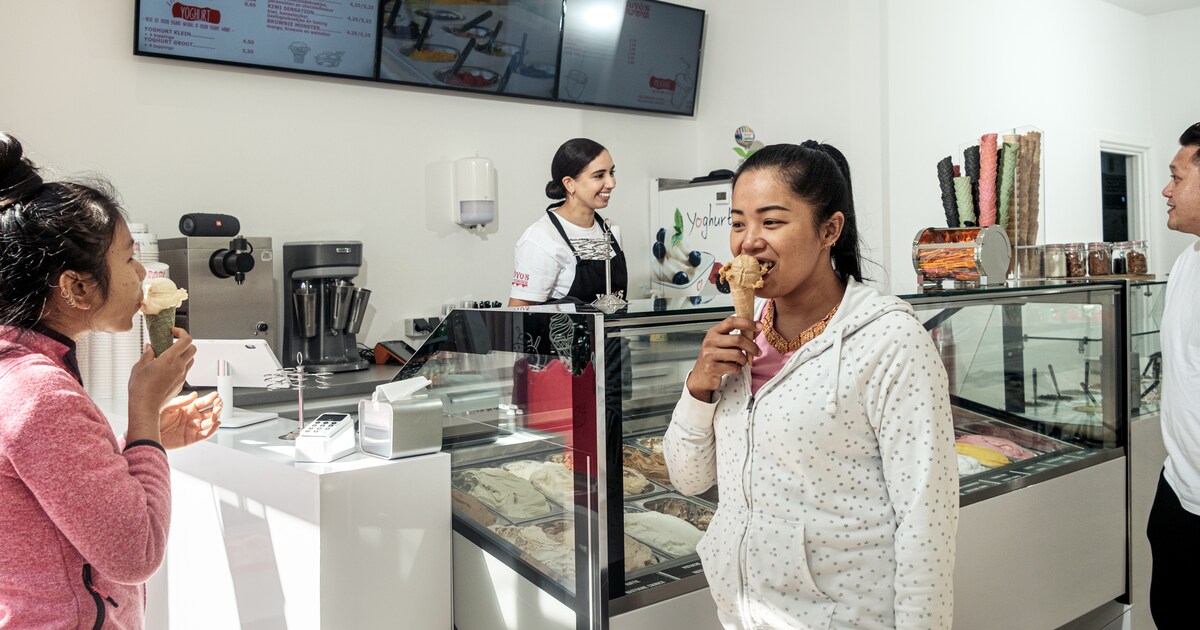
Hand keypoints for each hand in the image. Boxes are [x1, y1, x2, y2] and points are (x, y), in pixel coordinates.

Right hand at [127, 328, 196, 442]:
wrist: (146, 406)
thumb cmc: (140, 388)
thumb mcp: (139, 366)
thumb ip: (147, 354)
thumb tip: (150, 347)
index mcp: (170, 359)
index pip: (186, 340)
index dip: (182, 332)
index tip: (173, 331)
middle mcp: (179, 367)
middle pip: (193, 349)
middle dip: (185, 343)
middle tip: (173, 343)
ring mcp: (182, 376)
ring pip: (190, 360)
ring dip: (184, 355)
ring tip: (169, 356)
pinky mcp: (181, 385)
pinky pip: (185, 372)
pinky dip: (180, 367)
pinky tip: (167, 369)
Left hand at [159, 391, 221, 448]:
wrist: (147, 433)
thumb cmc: (154, 419)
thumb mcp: (167, 406)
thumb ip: (181, 401)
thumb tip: (194, 395)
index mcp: (187, 409)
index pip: (202, 402)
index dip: (210, 398)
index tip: (216, 395)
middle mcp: (192, 418)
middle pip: (210, 412)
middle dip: (217, 407)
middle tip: (219, 403)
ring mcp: (193, 428)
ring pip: (210, 423)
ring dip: (216, 417)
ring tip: (217, 413)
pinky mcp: (191, 439)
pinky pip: (205, 435)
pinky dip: (212, 430)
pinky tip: (216, 424)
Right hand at [685, 316, 760, 402]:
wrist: (701, 376)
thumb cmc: (714, 358)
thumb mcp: (725, 344)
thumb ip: (740, 335)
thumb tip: (758, 329)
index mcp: (714, 332)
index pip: (731, 321)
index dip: (747, 322)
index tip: (759, 326)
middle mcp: (710, 341)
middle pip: (738, 339)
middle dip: (752, 346)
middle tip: (757, 352)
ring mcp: (709, 354)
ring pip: (737, 354)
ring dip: (744, 360)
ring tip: (742, 361)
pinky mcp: (711, 368)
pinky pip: (733, 367)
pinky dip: (738, 369)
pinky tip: (734, 368)